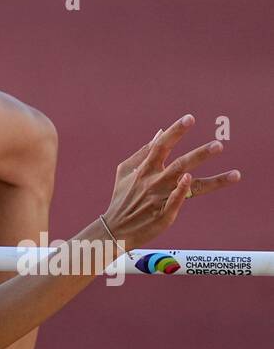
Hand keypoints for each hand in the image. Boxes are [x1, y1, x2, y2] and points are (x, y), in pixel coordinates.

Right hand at [102, 114, 239, 249]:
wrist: (114, 230)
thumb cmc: (121, 199)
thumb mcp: (125, 173)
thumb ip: (143, 153)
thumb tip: (160, 133)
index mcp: (144, 170)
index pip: (161, 146)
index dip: (175, 132)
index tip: (190, 118)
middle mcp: (153, 182)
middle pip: (180, 164)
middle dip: (200, 155)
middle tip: (219, 146)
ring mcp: (159, 199)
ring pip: (187, 186)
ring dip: (212, 180)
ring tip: (235, 174)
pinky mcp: (164, 215)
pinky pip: (176, 202)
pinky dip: (182, 192)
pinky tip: (191, 181)